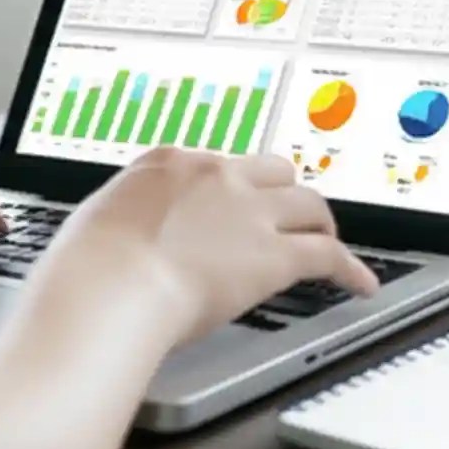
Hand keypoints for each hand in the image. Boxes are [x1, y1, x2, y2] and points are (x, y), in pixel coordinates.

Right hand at [32, 148, 379, 342]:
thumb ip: (128, 218)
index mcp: (170, 163)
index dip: (234, 186)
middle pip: (274, 172)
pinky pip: (328, 255)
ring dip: (321, 223)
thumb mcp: (98, 220)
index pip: (219, 165)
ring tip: (329, 240)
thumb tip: (124, 234)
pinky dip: (350, 269)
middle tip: (289, 214)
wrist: (108, 286)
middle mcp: (218, 176)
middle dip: (284, 193)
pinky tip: (360, 284)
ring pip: (309, 204)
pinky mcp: (274, 255)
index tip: (236, 200)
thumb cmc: (88, 265)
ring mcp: (251, 212)